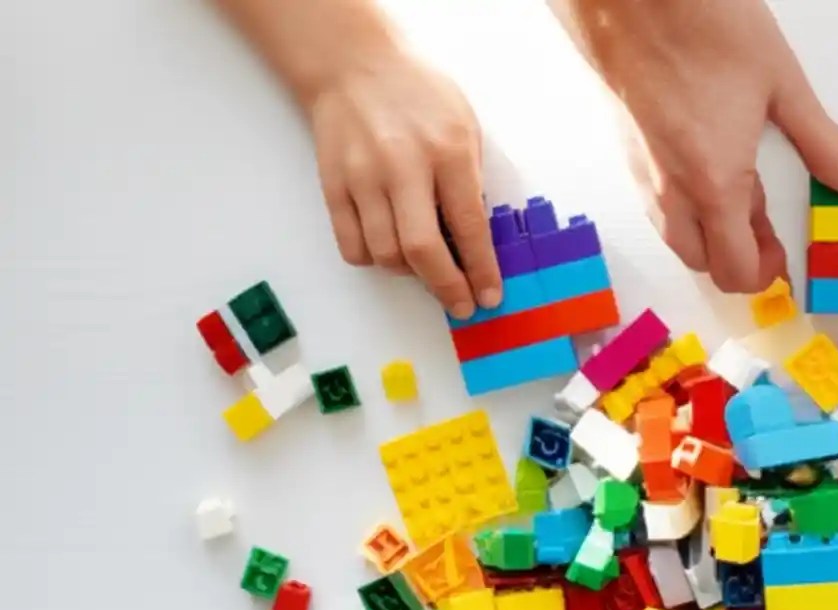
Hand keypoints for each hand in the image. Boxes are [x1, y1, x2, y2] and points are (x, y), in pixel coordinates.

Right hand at [309, 50, 498, 318]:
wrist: (354, 64)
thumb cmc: (419, 94)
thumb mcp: (464, 126)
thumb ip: (469, 181)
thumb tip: (475, 242)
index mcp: (446, 151)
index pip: (468, 227)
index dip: (480, 270)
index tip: (489, 296)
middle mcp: (403, 167)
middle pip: (422, 250)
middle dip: (446, 287)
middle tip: (461, 304)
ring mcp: (363, 178)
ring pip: (384, 255)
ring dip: (410, 274)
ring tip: (426, 269)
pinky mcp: (334, 185)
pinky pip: (353, 245)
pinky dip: (374, 260)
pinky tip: (390, 251)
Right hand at [552, 0, 837, 292]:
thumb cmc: (701, 32)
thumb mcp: (782, 85)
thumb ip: (822, 142)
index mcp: (714, 185)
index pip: (736, 269)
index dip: (766, 273)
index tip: (785, 257)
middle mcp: (672, 192)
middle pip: (703, 263)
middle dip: (738, 260)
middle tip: (768, 235)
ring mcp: (645, 175)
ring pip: (678, 237)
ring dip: (712, 235)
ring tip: (745, 200)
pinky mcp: (631, 154)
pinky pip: (660, 206)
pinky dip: (689, 208)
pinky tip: (712, 169)